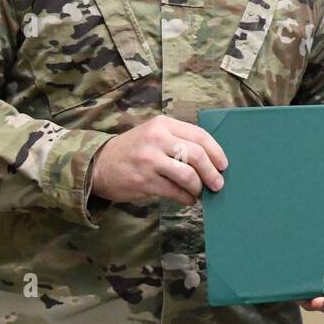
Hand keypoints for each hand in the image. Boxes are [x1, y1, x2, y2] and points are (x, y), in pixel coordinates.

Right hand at [90, 115, 226, 205]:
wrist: (99, 164)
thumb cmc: (133, 149)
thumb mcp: (154, 134)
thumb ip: (178, 140)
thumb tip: (209, 159)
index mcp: (163, 124)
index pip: (199, 135)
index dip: (216, 151)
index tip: (224, 164)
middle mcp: (157, 139)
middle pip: (196, 154)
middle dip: (211, 172)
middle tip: (218, 183)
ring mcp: (150, 160)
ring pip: (187, 175)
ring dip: (199, 187)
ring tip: (200, 192)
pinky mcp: (144, 181)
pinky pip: (174, 191)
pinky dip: (186, 198)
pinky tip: (188, 199)